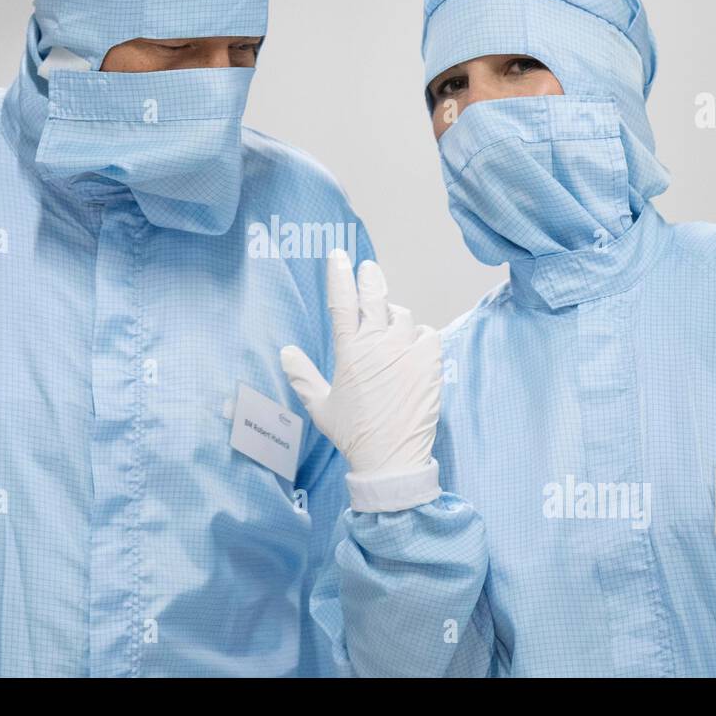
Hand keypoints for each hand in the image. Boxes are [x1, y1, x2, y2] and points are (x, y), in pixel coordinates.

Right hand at [280, 250, 441, 511]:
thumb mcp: (321, 406)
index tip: (339, 256)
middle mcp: (378, 344)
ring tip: (389, 328)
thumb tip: (286, 352)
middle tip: (368, 269)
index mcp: (349, 352)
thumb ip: (303, 376)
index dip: (339, 276)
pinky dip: (420, 335)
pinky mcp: (430, 363)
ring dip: (394, 316)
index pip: (342, 303)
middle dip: (370, 278)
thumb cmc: (353, 434)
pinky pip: (428, 334)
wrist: (391, 459)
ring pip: (403, 316)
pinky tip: (413, 345)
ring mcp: (407, 352)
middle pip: (375, 297)